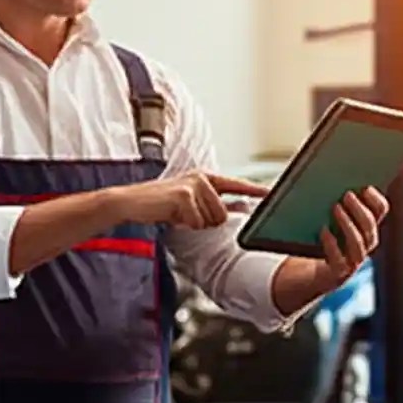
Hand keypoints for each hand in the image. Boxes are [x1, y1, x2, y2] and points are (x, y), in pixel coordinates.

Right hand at [109, 171, 268, 228]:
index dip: (255, 191)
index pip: (236, 185)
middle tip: (185, 216)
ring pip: (210, 220)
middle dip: (204, 222)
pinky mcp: (185, 195)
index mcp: (206, 178)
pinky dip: (183, 225)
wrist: (130, 202)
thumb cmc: (159, 205)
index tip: (272, 194)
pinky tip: (171, 215)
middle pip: (222, 215)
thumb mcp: (188, 202)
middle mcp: (203, 178)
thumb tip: (230, 214)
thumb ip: (209, 204)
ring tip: (177, 214)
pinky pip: (196, 223)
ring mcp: (194, 185)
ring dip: (193, 223)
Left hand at [313, 187, 389, 290]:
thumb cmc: (324, 239)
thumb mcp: (332, 219)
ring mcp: (354, 260)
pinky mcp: (339, 272)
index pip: (381, 210)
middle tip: (347, 194)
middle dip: (360, 209)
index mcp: (368, 227)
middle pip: (370, 226)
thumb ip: (340, 203)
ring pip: (358, 243)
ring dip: (348, 223)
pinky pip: (339, 259)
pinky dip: (332, 243)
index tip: (366, 186)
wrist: (313, 272)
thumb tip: (335, 179)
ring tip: (335, 207)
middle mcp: (366, 245)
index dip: (376, 199)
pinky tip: (323, 230)